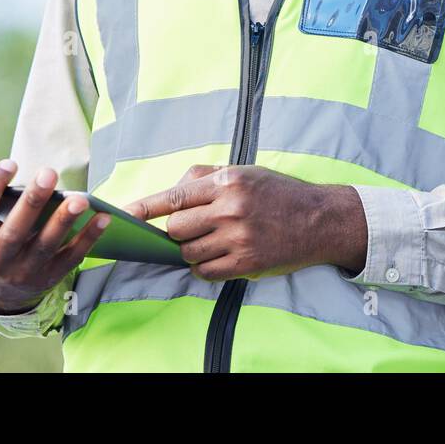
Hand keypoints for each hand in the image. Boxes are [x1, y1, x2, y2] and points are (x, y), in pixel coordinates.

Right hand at [0, 161, 109, 312]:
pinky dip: (89, 238)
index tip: (9, 162)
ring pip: (46, 247)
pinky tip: (104, 216)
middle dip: (31, 203)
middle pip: (15, 233)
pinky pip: (72, 258)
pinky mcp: (52, 276)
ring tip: (80, 197)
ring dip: (64, 222)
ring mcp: (25, 271)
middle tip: (49, 171)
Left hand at [122, 165, 366, 281]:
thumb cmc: (277, 193)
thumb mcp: (243, 172)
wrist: (319, 219)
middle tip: (192, 228)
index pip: (174, 197)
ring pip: (188, 251)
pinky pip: (206, 271)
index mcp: (227, 181)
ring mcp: (238, 238)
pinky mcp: (246, 262)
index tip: (125, 215)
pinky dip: (203, 267)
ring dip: (189, 250)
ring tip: (209, 241)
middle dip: (176, 231)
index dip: (145, 208)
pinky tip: (216, 257)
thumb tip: (170, 192)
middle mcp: (231, 208)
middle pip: (176, 228)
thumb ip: (204, 177)